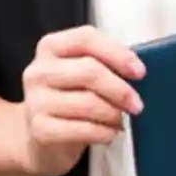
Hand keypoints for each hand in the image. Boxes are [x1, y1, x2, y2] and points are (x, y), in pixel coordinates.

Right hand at [18, 25, 145, 175]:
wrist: (41, 136)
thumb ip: (105, 64)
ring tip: (120, 120)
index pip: (86, 38)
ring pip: (89, 103)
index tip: (139, 72)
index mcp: (51, 47)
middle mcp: (38, 71)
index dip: (118, 53)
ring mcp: (36, 101)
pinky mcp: (40, 129)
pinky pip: (84, 129)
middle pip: (90, 71)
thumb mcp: (82, 73)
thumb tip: (137, 72)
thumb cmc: (70, 98)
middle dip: (120, 90)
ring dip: (113, 114)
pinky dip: (104, 133)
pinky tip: (109, 133)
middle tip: (136, 104)